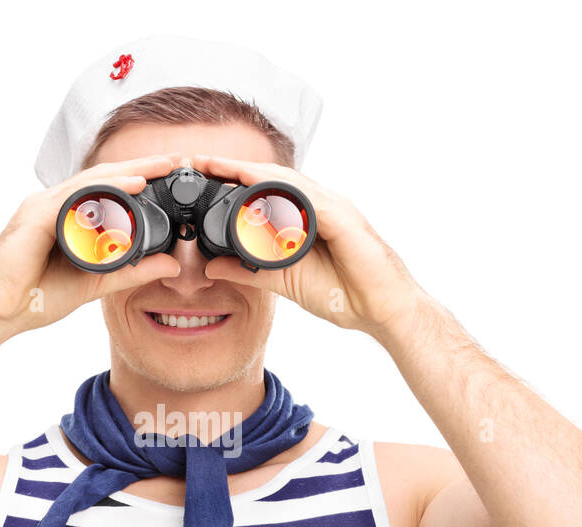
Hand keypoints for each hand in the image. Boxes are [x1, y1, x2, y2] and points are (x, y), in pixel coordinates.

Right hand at [0, 155, 182, 337]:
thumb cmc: (33, 297)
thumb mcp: (96, 283)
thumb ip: (131, 272)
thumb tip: (171, 266)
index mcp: (66, 217)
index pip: (108, 190)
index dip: (140, 179)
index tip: (171, 174)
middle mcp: (54, 205)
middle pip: (104, 177)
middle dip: (141, 166)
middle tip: (176, 160)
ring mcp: (42, 206)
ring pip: (91, 181)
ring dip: (129, 171)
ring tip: (160, 166)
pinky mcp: (35, 216)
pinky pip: (74, 197)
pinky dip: (105, 190)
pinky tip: (131, 186)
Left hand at [192, 155, 423, 338]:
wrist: (382, 311)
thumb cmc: (344, 294)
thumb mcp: (282, 281)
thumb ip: (248, 272)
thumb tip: (212, 268)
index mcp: (304, 217)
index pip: (264, 190)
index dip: (232, 179)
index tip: (200, 174)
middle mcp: (317, 205)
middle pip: (271, 177)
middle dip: (234, 167)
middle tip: (199, 160)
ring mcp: (332, 207)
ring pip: (286, 180)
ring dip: (250, 171)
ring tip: (219, 164)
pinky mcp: (343, 218)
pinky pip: (307, 198)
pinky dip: (280, 189)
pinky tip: (255, 183)